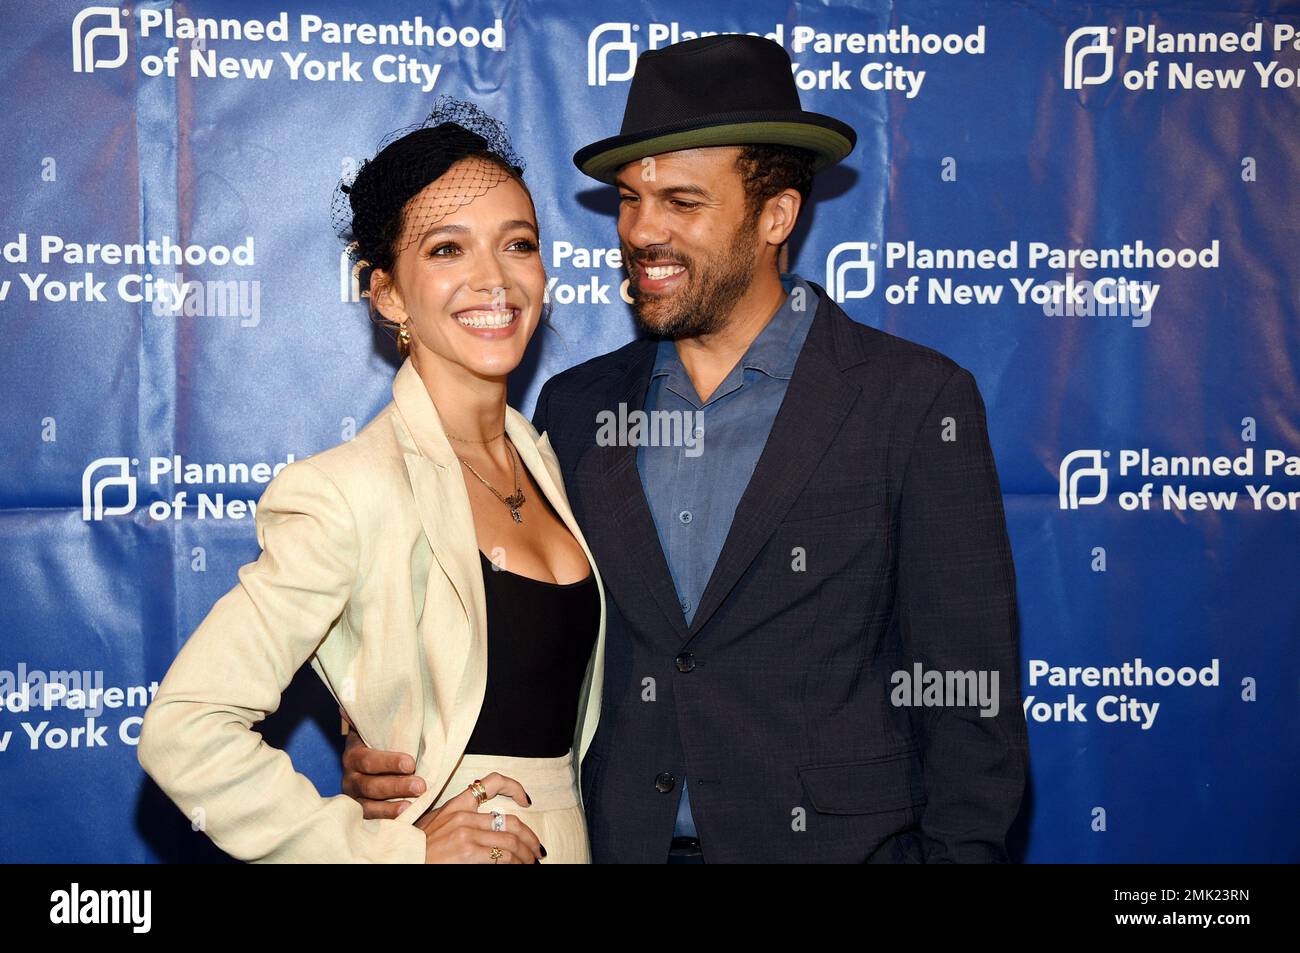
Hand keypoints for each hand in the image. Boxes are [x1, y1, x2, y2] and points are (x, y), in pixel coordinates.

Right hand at [340, 710, 424, 818]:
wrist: (372, 768)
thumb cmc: (380, 746)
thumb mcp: (373, 731)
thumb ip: (367, 719)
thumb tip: (345, 706)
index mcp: (354, 754)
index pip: (367, 759)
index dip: (388, 762)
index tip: (410, 763)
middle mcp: (350, 777)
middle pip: (370, 785)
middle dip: (396, 785)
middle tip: (420, 785)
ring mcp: (353, 798)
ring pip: (369, 805)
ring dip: (392, 806)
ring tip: (412, 805)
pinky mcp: (359, 813)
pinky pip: (371, 819)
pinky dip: (386, 818)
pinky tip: (403, 817)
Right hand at [415, 772, 543, 863]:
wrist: (401, 859)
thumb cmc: (414, 848)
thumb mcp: (434, 824)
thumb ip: (457, 820)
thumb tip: (485, 827)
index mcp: (456, 805)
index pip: (491, 783)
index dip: (515, 788)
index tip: (527, 800)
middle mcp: (464, 816)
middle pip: (511, 821)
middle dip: (529, 838)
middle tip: (536, 849)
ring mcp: (466, 834)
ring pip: (511, 841)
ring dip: (526, 855)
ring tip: (531, 863)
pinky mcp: (468, 853)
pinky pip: (503, 857)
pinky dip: (516, 863)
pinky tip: (518, 867)